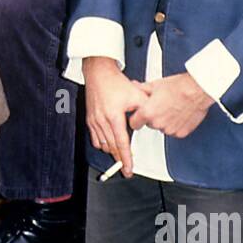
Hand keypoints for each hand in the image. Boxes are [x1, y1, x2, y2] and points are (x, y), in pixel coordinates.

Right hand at [83, 56, 149, 176]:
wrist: (99, 73)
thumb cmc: (115, 83)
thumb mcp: (137, 95)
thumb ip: (145, 110)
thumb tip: (152, 121)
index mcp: (114, 116)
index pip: (121, 144)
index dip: (126, 159)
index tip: (128, 169)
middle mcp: (102, 120)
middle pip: (112, 148)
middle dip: (120, 159)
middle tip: (125, 167)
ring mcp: (94, 121)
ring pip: (103, 145)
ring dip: (111, 152)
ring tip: (119, 156)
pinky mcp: (90, 119)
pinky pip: (95, 139)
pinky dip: (102, 145)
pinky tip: (108, 145)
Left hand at [129, 73, 213, 138]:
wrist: (198, 89)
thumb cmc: (179, 86)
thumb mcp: (155, 84)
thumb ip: (141, 88)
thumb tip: (135, 87)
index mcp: (148, 113)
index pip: (134, 123)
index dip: (137, 117)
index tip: (140, 114)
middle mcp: (158, 123)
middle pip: (149, 124)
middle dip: (153, 117)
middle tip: (161, 106)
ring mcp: (170, 129)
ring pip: (162, 128)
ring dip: (164, 121)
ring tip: (172, 108)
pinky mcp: (181, 132)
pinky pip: (174, 131)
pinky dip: (176, 125)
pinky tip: (179, 113)